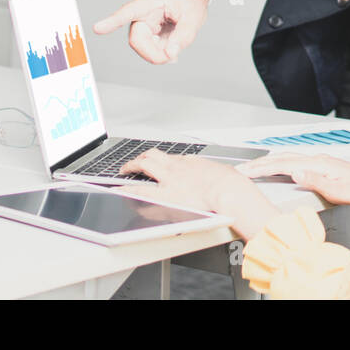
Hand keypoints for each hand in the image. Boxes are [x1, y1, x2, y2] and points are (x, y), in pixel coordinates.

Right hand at [92, 0, 209, 63]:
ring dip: (159, 54)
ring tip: (176, 46)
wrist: (187, 2)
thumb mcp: (194, 17)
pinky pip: (148, 52)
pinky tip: (171, 49)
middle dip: (153, 54)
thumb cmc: (188, 5)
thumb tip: (169, 55)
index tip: (97, 28)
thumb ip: (183, 36)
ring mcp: (140, 27)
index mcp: (152, 2)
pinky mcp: (144, 37)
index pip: (130, 11)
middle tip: (173, 58)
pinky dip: (161, 55)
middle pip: (137, 40)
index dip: (113, 21)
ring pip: (142, 49)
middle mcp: (141, 15)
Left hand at [115, 150, 278, 241]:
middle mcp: (178, 167)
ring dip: (132, 166)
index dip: (161, 161)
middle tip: (134, 163)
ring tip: (124, 170)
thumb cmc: (229, 184)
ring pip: (145, 164)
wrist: (228, 191)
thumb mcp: (222, 172)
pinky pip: (142, 190)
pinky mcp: (166, 194)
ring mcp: (170, 179)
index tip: (157, 164)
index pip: (170, 158)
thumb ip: (215, 173)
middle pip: (153, 155)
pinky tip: (120, 190)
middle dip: (141, 158)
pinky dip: (128, 190)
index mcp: (191, 162)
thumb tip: (218, 174)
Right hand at [235, 153, 349, 204]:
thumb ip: (314, 181)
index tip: (245, 172)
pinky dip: (280, 164)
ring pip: (288, 158)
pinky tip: (278, 168)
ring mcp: (320, 161)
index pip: (283, 164)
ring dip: (269, 162)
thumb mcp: (338, 190)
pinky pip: (295, 161)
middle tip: (241, 169)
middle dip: (259, 163)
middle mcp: (317, 159)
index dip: (262, 168)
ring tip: (254, 168)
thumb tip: (293, 173)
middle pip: (282, 158)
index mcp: (318, 163)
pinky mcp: (323, 166)